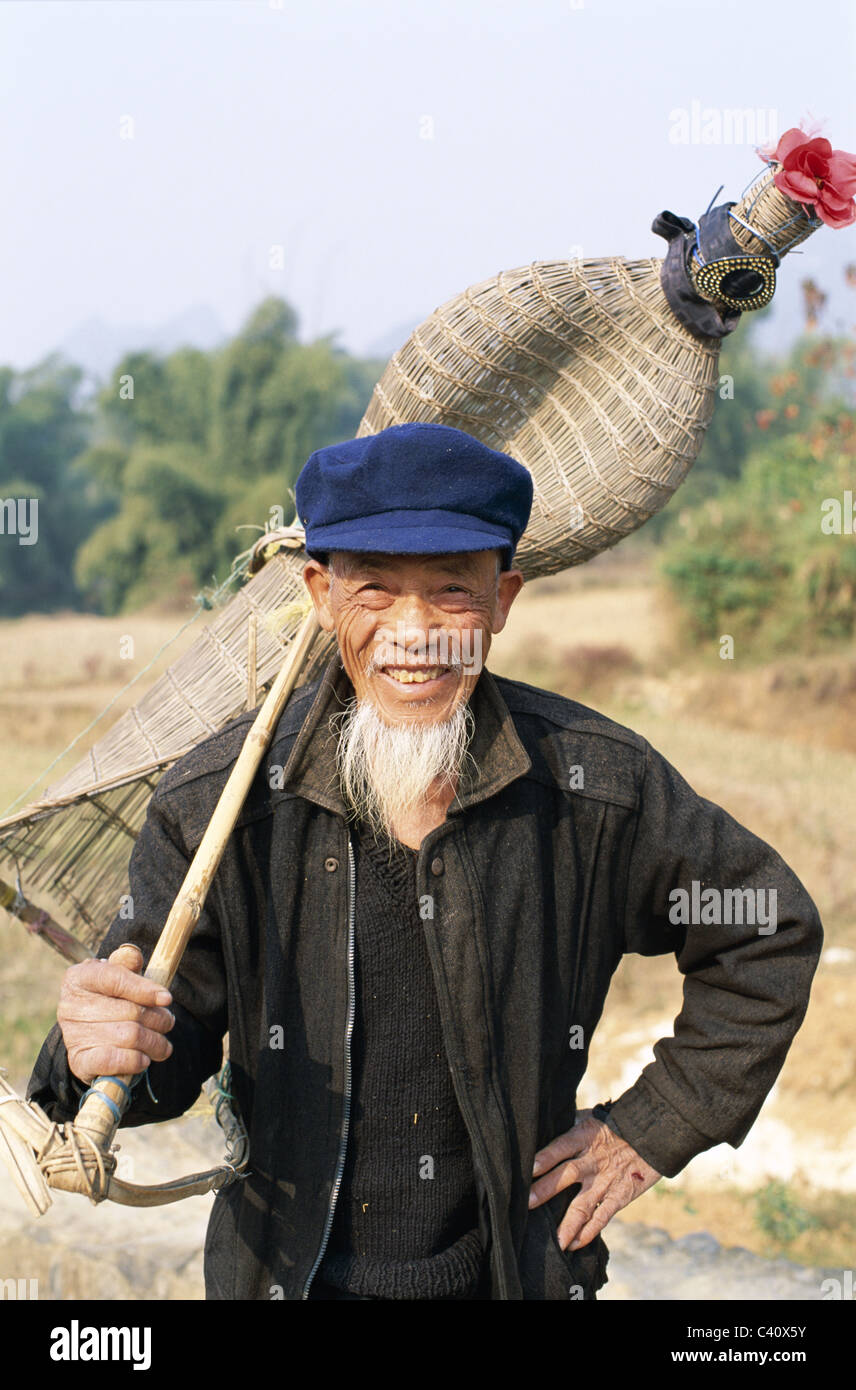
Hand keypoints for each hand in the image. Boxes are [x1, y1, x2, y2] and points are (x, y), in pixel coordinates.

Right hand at [57, 943, 174, 1084]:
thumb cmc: (110, 998)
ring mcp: (73, 1035)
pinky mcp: (78, 1061)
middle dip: (157, 1019)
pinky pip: (113, 1061)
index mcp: (79, 977)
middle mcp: (70, 1005)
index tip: (166, 998)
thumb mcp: (117, 976)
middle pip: (130, 1011)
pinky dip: (134, 1061)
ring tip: (162, 1044)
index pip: (115, 979)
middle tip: (168, 1022)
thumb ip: (126, 964)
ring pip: (129, 1036)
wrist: (88, 1034)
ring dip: (154, 1042)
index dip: (144, 989)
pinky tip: (144, 1059)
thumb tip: (133, 956)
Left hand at [529, 1108, 660, 1251]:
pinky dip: (588, 1233)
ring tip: (552, 1240)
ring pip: (583, 1204)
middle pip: (567, 1175)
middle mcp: (592, 1161)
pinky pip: (602, 1217)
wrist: (652, 1135)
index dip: (545, 1157)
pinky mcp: (619, 1196)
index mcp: (583, 1138)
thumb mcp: (590, 1118)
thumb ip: (568, 1125)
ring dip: (567, 1224)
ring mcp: (606, 1181)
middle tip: (527, 1202)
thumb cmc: (614, 1125)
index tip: (529, 1168)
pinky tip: (573, 1245)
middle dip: (546, 1190)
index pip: (561, 1147)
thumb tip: (541, 1128)